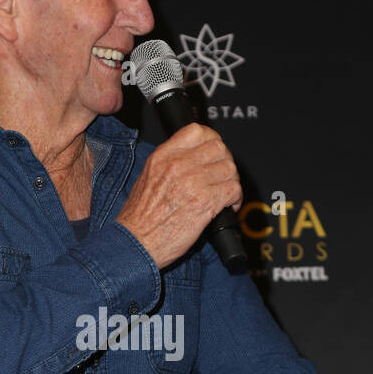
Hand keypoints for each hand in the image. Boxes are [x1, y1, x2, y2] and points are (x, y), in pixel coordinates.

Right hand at [115, 123, 242, 270]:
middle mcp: (178, 165)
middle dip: (225, 162)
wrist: (135, 242)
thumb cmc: (139, 218)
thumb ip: (168, 164)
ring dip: (232, 181)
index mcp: (163, 156)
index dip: (212, 140)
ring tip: (226, 194)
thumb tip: (191, 160)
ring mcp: (193, 182)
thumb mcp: (147, 178)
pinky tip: (229, 206)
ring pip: (229, 168)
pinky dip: (236, 198)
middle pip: (219, 148)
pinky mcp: (206, 202)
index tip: (213, 153)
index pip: (197, 131)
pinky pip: (234, 189)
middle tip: (222, 176)